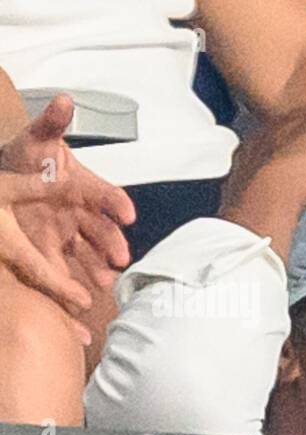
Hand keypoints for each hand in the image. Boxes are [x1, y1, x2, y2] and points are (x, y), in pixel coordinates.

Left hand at [0, 95, 134, 314]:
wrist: (9, 177)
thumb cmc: (27, 157)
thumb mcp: (36, 138)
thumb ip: (51, 122)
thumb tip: (64, 100)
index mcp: (83, 186)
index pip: (107, 194)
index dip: (118, 204)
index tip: (128, 214)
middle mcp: (82, 212)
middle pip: (104, 230)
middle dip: (113, 244)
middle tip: (120, 258)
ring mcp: (70, 231)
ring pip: (91, 252)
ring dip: (100, 267)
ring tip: (105, 281)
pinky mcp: (54, 248)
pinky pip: (68, 266)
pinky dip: (75, 282)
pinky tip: (81, 296)